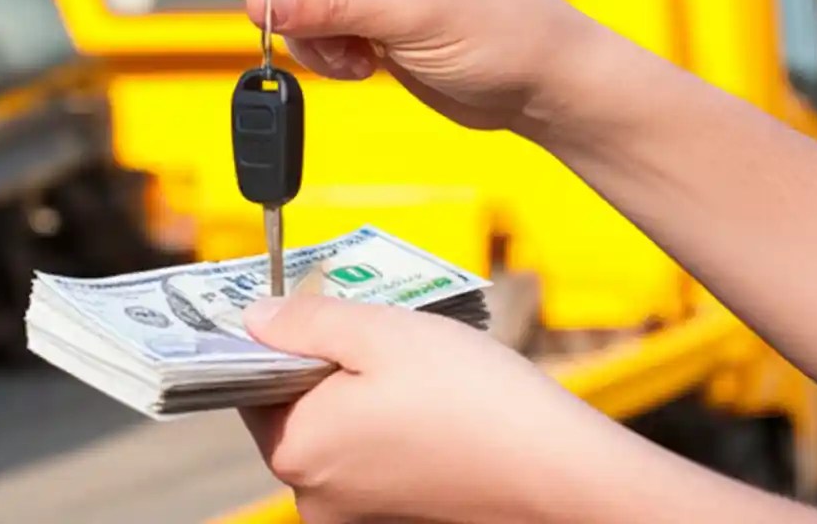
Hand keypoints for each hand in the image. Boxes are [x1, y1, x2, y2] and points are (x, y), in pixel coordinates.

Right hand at [230, 0, 604, 130]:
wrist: (538, 88)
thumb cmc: (509, 32)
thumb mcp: (412, 13)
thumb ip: (331, 3)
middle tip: (279, 25)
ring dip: (309, 27)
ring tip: (344, 57)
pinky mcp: (372, 4)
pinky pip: (317, 16)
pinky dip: (324, 46)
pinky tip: (358, 64)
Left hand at [237, 295, 635, 523]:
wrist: (564, 473)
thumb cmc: (473, 399)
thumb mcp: (380, 331)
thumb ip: (304, 322)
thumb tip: (253, 319)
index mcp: (297, 449)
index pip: (252, 385)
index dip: (278, 343)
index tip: (307, 313)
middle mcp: (314, 496)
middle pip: (296, 411)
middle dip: (325, 368)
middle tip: (374, 332)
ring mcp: (357, 516)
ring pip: (339, 435)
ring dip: (361, 398)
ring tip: (413, 368)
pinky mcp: (397, 519)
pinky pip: (374, 462)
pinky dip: (391, 431)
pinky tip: (432, 405)